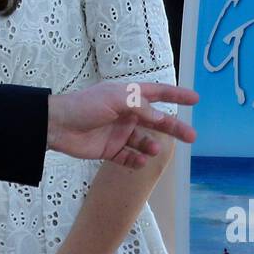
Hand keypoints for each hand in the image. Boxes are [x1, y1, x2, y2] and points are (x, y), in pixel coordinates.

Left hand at [47, 81, 197, 167]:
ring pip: (143, 141)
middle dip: (174, 128)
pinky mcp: (109, 150)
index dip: (176, 95)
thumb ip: (141, 108)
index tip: (195, 98)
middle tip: (192, 137)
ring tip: (153, 149)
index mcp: (128, 96)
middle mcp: (126, 114)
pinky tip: (140, 161)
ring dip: (151, 146)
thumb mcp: (116, 100)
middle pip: (156, 121)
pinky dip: (136, 161)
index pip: (158, 93)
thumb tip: (162, 118)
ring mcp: (118, 133)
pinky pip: (128, 157)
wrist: (57, 126)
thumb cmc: (85, 106)